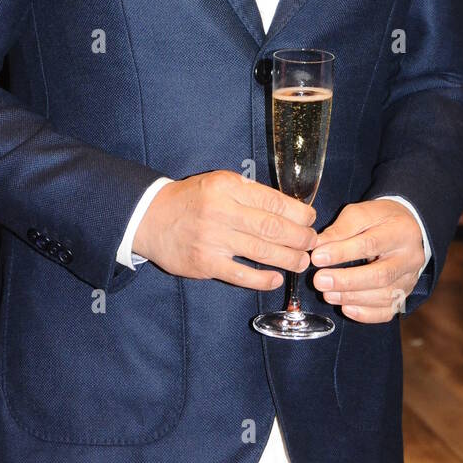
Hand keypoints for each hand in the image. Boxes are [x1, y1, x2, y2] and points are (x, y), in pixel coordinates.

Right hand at [132, 171, 317, 289]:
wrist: (150, 218)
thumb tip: (289, 208)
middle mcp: (221, 211)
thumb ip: (249, 193)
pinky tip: (276, 278)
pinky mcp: (205, 263)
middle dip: (300, 237)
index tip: (310, 219)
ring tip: (302, 262)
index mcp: (227, 187)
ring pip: (261, 251)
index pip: (273, 201)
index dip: (298, 213)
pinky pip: (241, 274)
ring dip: (288, 259)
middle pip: (272, 227)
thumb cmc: (192, 200)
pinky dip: (262, 279)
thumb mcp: (218, 183)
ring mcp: (212, 239)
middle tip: (312, 243)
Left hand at [310, 200, 424, 321]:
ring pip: (384, 296)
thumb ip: (341, 228)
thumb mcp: (363, 213)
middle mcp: (410, 258)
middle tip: (320, 281)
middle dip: (347, 280)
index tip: (317, 257)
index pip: (371, 244)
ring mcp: (409, 280)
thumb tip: (317, 245)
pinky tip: (346, 308)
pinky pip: (388, 311)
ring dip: (352, 297)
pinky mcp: (404, 296)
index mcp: (401, 231)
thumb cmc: (381, 220)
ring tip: (327, 294)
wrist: (408, 229)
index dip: (342, 252)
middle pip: (380, 275)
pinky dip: (366, 313)